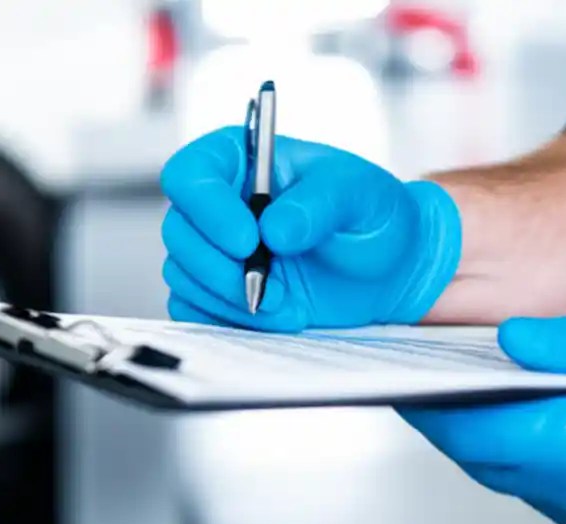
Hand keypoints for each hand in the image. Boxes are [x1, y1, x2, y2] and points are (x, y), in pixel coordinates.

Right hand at [160, 127, 460, 330]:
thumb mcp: (361, 194)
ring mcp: (213, 249)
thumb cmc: (372, 214)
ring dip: (231, 299)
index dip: (208, 208)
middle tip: (270, 287)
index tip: (249, 241)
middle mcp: (217, 203)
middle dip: (220, 269)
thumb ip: (320, 203)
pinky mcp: (217, 290)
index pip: (189, 174)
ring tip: (287, 304)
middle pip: (178, 232)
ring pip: (183, 275)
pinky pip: (195, 309)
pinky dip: (229, 320)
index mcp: (240, 160)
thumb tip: (275, 228)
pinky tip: (276, 316)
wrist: (387, 266)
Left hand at [400, 307, 565, 523]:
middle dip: (468, 430)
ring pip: (538, 490)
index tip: (407, 388)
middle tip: (448, 390)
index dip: (433, 412)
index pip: (476, 436)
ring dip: (519, 451)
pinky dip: (564, 475)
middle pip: (499, 467)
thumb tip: (507, 339)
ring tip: (515, 405)